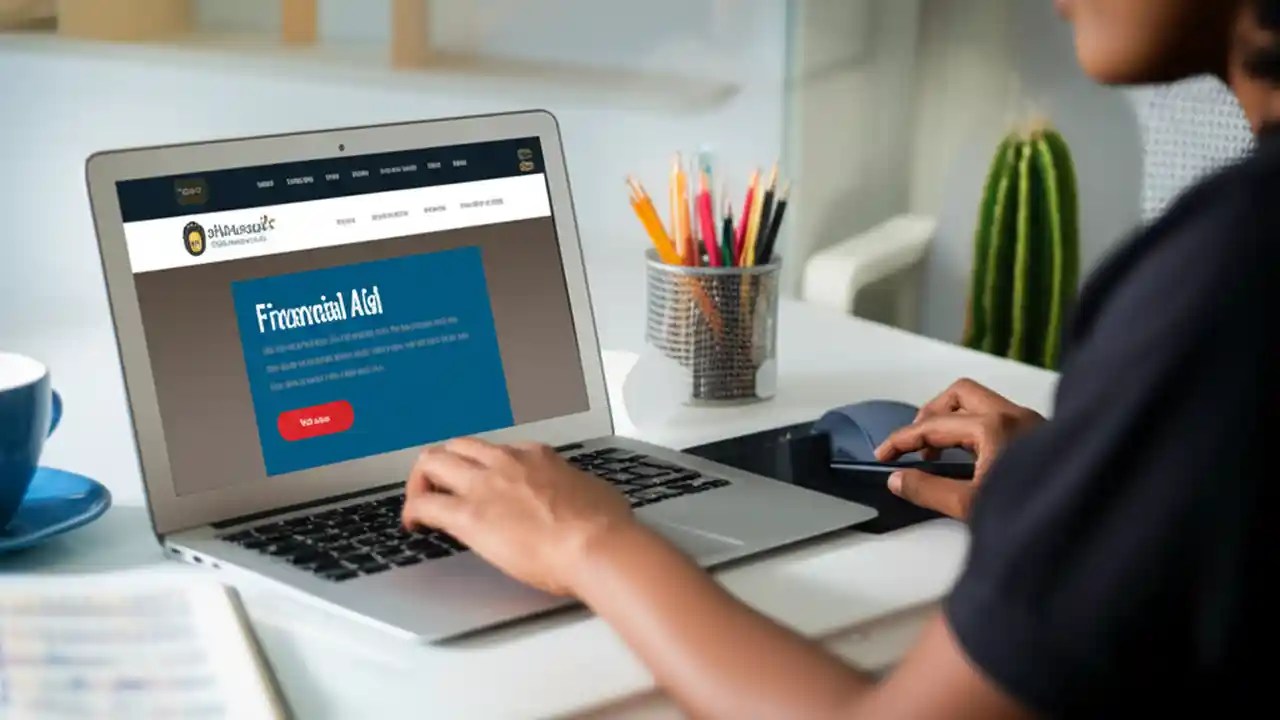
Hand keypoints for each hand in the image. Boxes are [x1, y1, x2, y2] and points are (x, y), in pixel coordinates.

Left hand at [401, 438, 636, 595]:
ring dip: (421, 480)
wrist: (595, 544)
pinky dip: (412, 511)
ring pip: (433, 461)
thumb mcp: (595, 493)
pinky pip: (424, 503)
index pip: (498, 451)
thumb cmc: (604, 525)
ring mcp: (484, 486)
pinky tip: (413, 525)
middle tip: (441, 485)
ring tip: (421, 501)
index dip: (487, 467)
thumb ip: (578, 493)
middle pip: (459, 446)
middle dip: (445, 464)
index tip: (485, 482)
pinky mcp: (468, 515)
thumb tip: (584, 501)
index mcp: (537, 457)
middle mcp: (506, 463)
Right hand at [875, 380, 1042, 518]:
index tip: (884, 455)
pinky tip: (969, 456)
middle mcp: (1014, 415)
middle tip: (915, 445)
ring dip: (954, 420)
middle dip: (930, 416)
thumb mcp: (970, 507)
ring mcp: (1032, 421)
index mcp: (994, 427)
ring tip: (939, 451)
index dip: (902, 439)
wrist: (1088, 525)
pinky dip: (975, 427)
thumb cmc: (1032, 515)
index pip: (934, 425)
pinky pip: (999, 416)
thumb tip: (898, 479)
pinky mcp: (1042, 433)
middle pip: (959, 395)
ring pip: (982, 402)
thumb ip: (928, 490)